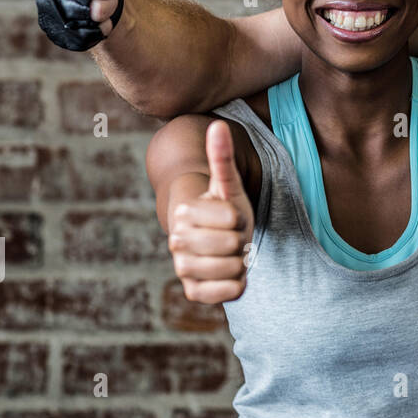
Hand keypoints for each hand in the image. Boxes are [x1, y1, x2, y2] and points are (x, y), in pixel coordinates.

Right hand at [169, 120, 254, 304]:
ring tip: (230, 253)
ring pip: (233, 268)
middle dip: (240, 239)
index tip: (229, 216)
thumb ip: (221, 156)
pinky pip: (228, 292)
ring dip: (241, 261)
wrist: (214, 238)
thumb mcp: (227, 183)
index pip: (233, 219)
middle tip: (231, 235)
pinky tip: (229, 273)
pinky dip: (237, 284)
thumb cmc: (223, 207)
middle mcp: (176, 242)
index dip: (240, 218)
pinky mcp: (193, 292)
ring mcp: (182, 268)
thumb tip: (217, 124)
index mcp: (183, 212)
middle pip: (233, 244)